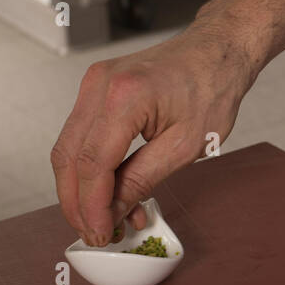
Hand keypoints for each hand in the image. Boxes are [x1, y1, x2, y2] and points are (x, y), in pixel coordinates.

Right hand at [50, 26, 255, 245]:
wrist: (216, 51)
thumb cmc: (212, 89)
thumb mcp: (186, 146)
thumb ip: (143, 179)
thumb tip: (113, 210)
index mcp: (125, 97)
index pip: (92, 164)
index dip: (91, 206)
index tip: (100, 234)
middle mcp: (99, 85)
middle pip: (68, 157)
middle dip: (77, 203)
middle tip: (95, 234)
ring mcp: (93, 84)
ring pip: (68, 148)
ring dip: (81, 189)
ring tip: (106, 219)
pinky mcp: (96, 89)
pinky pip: (81, 135)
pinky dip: (90, 168)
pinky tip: (111, 192)